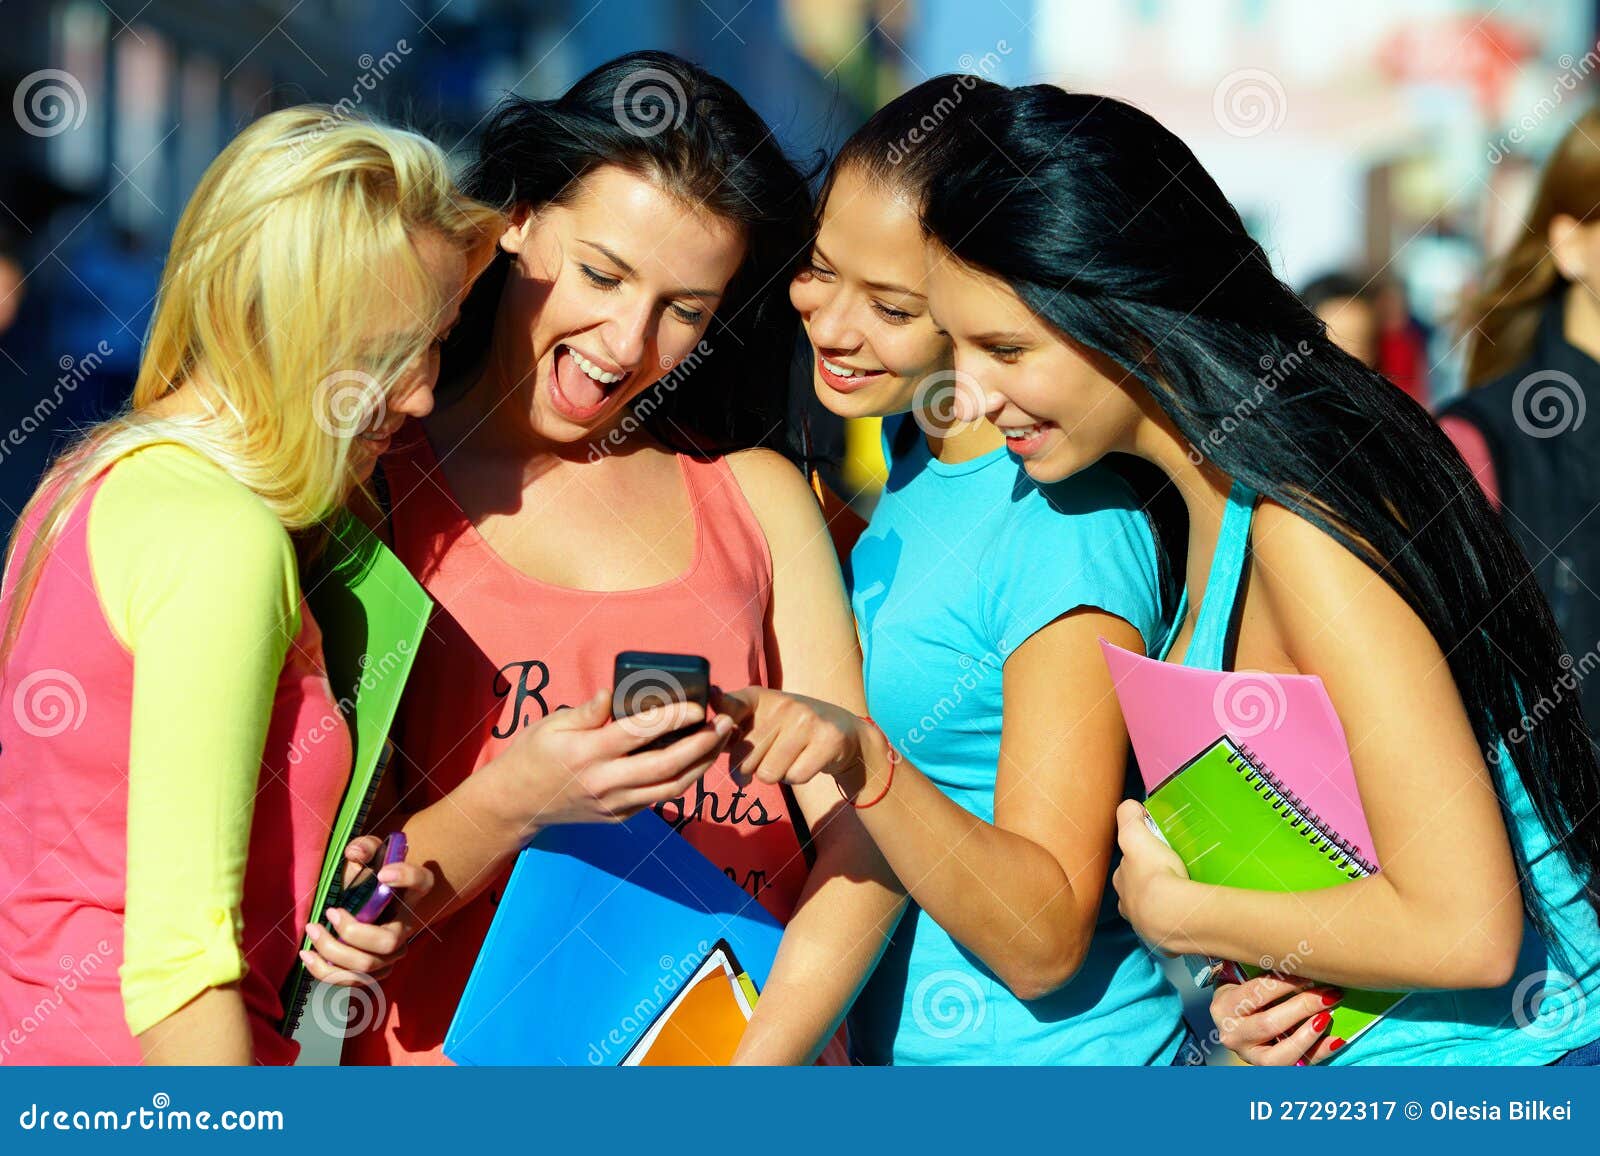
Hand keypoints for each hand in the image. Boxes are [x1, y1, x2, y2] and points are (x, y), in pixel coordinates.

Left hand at [299, 834, 434, 985]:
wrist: (370, 902)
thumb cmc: (370, 875)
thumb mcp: (370, 854)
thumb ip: (364, 848)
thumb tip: (354, 854)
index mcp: (410, 893)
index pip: (422, 881)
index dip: (406, 877)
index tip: (382, 872)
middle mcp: (406, 929)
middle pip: (387, 943)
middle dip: (351, 932)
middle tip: (329, 913)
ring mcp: (390, 956)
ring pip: (366, 968)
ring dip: (333, 953)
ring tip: (312, 932)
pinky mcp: (371, 973)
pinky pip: (350, 981)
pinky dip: (325, 972)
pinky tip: (307, 955)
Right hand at [480, 689, 734, 837]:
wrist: (516, 805)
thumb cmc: (533, 756)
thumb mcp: (551, 725)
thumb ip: (587, 712)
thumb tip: (611, 691)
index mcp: (587, 752)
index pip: (639, 733)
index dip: (672, 718)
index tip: (697, 705)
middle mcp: (605, 782)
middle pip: (666, 765)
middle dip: (701, 744)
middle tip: (724, 723)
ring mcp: (614, 804)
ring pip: (670, 787)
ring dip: (701, 765)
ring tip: (719, 741)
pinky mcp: (619, 817)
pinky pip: (658, 798)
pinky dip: (681, 779)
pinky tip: (696, 759)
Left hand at [712, 686, 864, 785]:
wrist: (844, 733)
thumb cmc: (790, 731)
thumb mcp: (761, 721)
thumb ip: (732, 729)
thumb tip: (704, 740)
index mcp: (758, 697)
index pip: (728, 707)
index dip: (718, 722)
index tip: (715, 725)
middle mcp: (782, 703)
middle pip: (744, 759)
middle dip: (751, 769)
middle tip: (767, 759)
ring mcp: (806, 719)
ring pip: (768, 773)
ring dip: (777, 775)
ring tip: (790, 757)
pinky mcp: (827, 739)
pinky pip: (794, 778)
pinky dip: (798, 778)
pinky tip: (807, 761)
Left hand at [1111, 799, 1191, 951]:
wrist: (1175, 913)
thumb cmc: (1154, 874)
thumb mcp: (1134, 836)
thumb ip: (1128, 817)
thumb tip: (1129, 807)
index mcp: (1122, 884)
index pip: (1125, 871)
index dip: (1135, 863)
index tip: (1150, 858)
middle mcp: (1131, 909)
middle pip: (1138, 895)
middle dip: (1150, 888)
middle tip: (1171, 878)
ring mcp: (1149, 928)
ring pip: (1155, 915)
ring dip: (1166, 907)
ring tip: (1184, 898)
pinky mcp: (1169, 942)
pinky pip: (1175, 931)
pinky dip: (1182, 924)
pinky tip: (1193, 916)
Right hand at [1211, 972, 1344, 1064]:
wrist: (1235, 1025)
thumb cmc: (1245, 995)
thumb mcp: (1241, 979)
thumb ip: (1260, 969)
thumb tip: (1291, 951)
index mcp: (1223, 1008)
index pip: (1256, 993)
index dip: (1284, 983)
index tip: (1309, 973)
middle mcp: (1232, 1035)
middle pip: (1269, 1024)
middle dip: (1302, 1007)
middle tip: (1328, 993)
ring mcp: (1249, 1057)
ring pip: (1278, 1056)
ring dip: (1307, 1036)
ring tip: (1327, 1017)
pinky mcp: (1269, 1070)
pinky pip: (1297, 1067)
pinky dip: (1319, 1054)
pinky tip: (1336, 1040)